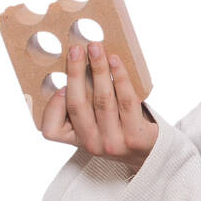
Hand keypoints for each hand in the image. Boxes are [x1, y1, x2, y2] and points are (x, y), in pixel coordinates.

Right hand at [40, 41, 157, 169]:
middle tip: (76, 49)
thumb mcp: (92, 126)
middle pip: (78, 106)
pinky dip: (120, 77)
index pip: (51, 129)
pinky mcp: (136, 136)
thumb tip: (72, 66)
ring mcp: (114, 142)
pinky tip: (115, 61)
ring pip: (102, 100)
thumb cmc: (117, 130)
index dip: (53, 106)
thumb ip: (80, 106)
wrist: (148, 152)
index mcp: (77, 141)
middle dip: (75, 73)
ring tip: (96, 48)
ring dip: (98, 70)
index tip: (60, 84)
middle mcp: (93, 144)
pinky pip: (126, 101)